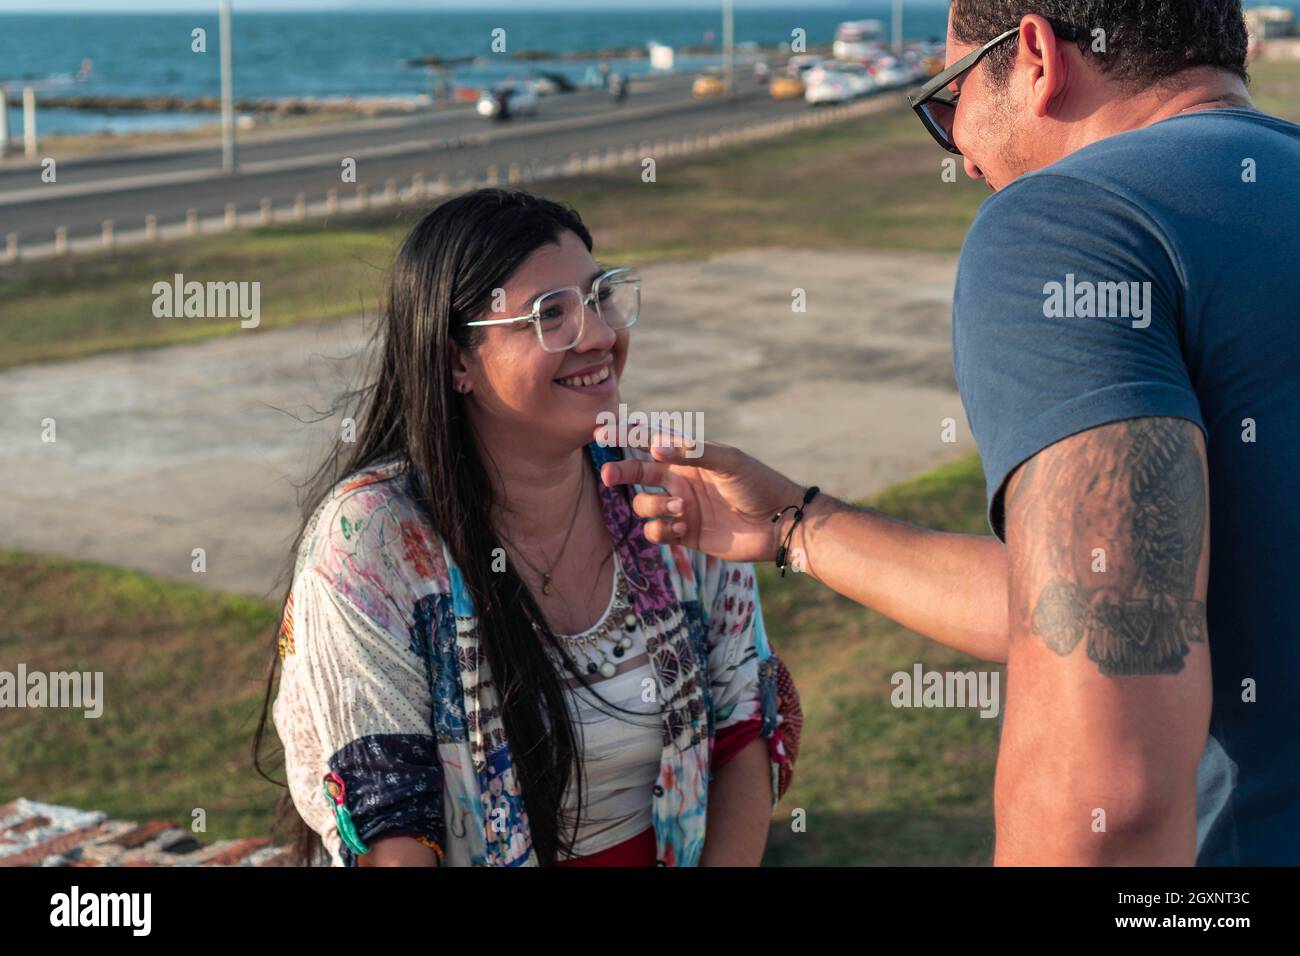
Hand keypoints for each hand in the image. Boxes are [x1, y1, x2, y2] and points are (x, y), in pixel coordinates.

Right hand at [594, 424, 802, 562]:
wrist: (779, 523)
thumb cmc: (758, 484)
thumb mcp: (729, 462)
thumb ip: (694, 454)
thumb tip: (655, 449)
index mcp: (688, 457)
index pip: (650, 442)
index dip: (625, 437)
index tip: (602, 433)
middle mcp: (680, 480)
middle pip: (637, 474)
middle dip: (622, 473)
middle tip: (610, 476)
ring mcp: (681, 507)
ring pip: (643, 506)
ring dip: (654, 507)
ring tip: (681, 508)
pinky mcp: (685, 534)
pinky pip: (656, 533)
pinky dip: (662, 530)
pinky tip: (684, 527)